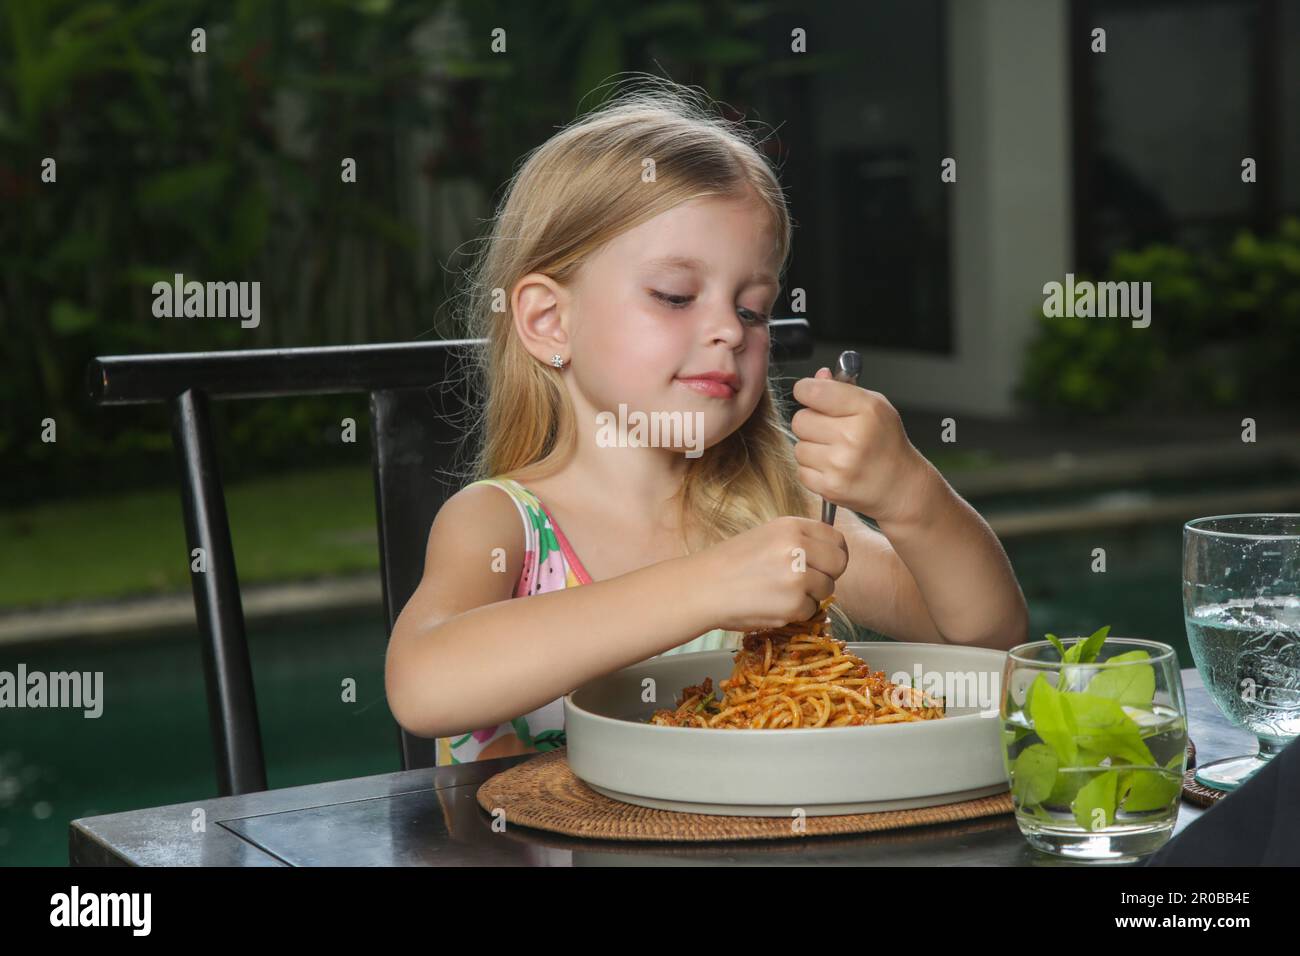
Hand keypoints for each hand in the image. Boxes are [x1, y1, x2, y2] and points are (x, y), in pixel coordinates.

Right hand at [689, 516, 847, 631]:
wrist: (704, 587)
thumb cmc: (732, 563)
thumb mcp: (767, 536)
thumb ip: (800, 539)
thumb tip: (830, 551)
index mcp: (791, 526)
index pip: (836, 539)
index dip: (833, 553)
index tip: (825, 562)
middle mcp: (798, 547)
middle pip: (839, 563)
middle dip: (827, 575)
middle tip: (806, 581)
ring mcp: (798, 576)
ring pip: (827, 589)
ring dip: (809, 595)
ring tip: (779, 592)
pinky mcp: (794, 603)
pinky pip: (811, 610)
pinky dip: (795, 612)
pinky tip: (772, 604)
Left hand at [791, 367, 928, 524]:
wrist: (901, 486)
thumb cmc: (886, 443)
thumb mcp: (875, 406)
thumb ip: (842, 389)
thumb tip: (817, 377)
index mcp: (866, 409)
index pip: (813, 391)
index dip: (806, 390)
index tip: (809, 394)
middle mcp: (853, 436)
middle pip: (800, 420)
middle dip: (810, 423)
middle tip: (830, 429)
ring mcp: (841, 464)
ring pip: (798, 447)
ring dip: (811, 449)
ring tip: (835, 452)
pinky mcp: (831, 487)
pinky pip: (801, 471)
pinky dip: (813, 470)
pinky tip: (833, 468)